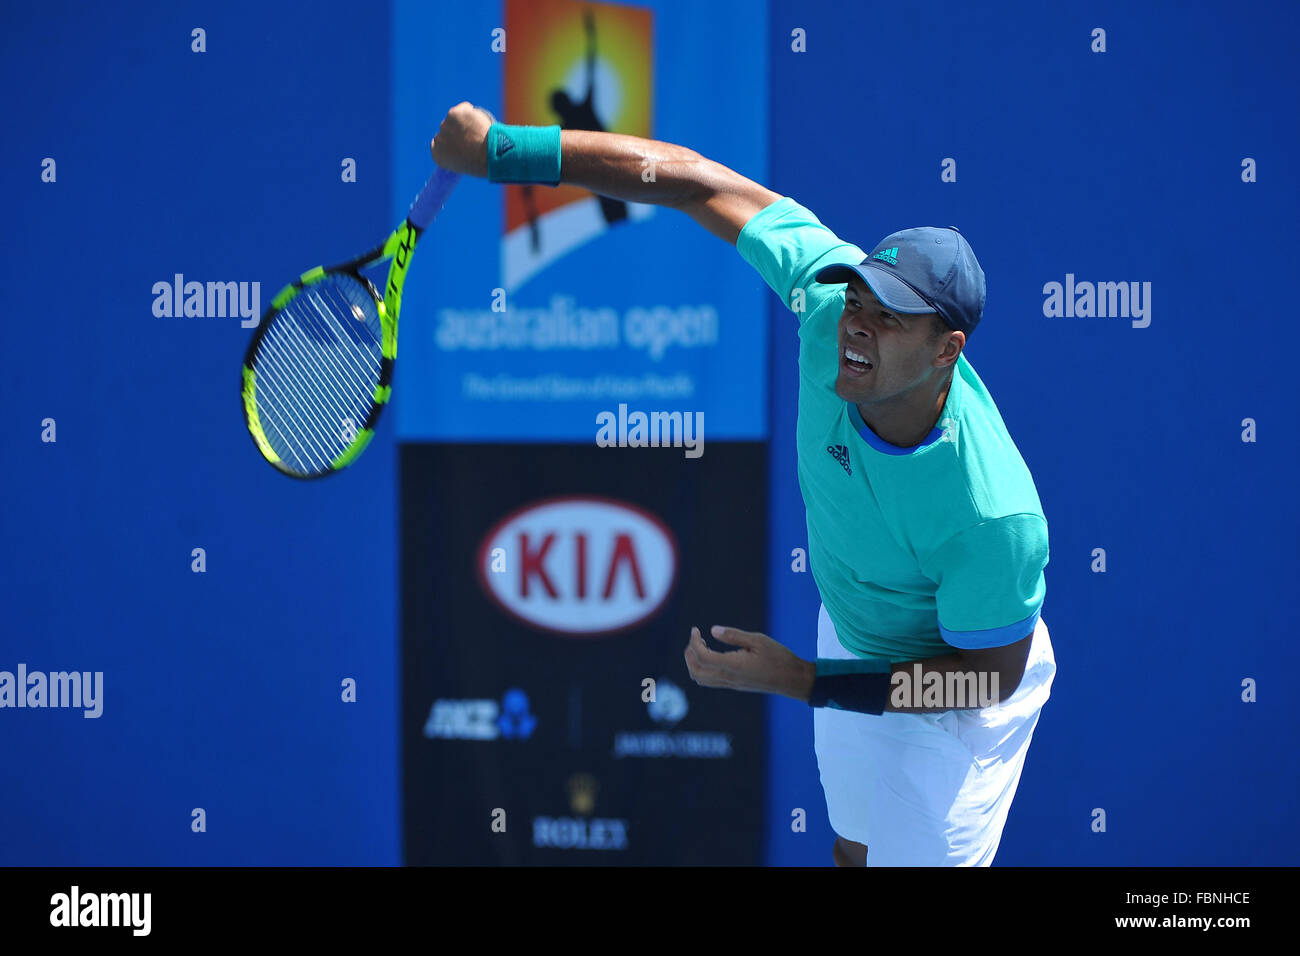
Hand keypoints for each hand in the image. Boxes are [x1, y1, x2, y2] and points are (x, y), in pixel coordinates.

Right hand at [430, 101, 494, 176]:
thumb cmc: (483, 163)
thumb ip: (457, 154)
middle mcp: (438, 139)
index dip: (452, 141)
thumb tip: (461, 145)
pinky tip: (480, 123)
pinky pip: (464, 108)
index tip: (464, 143)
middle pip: (446, 129)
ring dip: (465, 121)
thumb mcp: (466, 164)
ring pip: (455, 118)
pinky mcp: (453, 114)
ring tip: (480, 133)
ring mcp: (445, 125)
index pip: (439, 143)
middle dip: (458, 130)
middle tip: (475, 137)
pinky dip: (472, 113)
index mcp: (438, 154)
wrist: (490, 154)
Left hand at [684, 626, 814, 700]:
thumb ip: (734, 636)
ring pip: (700, 678)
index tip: (696, 629)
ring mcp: (731, 684)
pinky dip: (702, 668)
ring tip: (701, 644)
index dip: (694, 643)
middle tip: (695, 637)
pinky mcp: (734, 685)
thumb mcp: (758, 640)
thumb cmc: (778, 657)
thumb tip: (713, 630)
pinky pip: (709, 680)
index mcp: (734, 666)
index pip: (703, 657)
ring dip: (693, 662)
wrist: (792, 680)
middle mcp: (729, 678)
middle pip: (696, 671)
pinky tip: (712, 654)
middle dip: (689, 654)